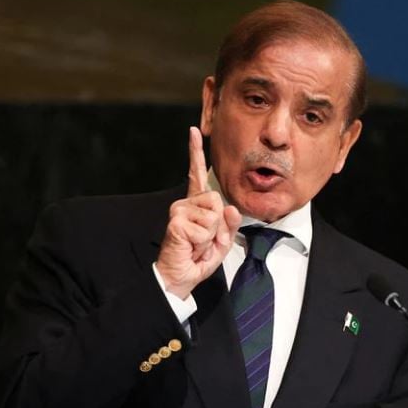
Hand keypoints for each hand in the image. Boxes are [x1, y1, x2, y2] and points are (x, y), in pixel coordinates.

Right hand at [156, 127, 240, 299]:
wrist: (180, 277)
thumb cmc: (198, 259)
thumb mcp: (222, 241)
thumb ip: (230, 224)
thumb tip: (230, 207)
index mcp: (196, 204)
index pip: (197, 174)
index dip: (196, 151)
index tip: (193, 130)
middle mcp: (185, 203)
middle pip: (217, 201)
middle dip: (219, 226)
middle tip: (204, 241)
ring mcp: (178, 211)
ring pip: (213, 215)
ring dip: (211, 236)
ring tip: (197, 244)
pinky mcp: (176, 221)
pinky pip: (205, 228)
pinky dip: (202, 243)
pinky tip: (190, 246)